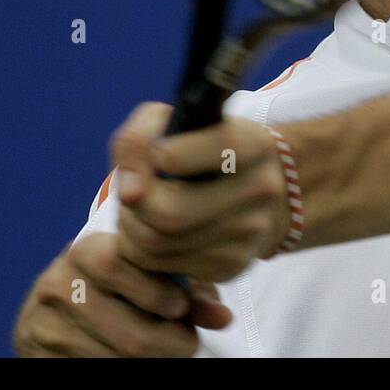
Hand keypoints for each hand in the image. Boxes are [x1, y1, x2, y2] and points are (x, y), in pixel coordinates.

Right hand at [13, 231, 232, 356]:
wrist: (51, 313)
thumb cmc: (111, 287)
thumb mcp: (140, 276)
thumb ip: (182, 289)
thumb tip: (223, 317)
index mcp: (86, 251)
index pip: (118, 265)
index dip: (157, 293)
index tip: (182, 308)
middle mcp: (59, 284)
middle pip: (129, 333)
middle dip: (169, 344)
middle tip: (188, 343)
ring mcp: (46, 324)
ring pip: (117, 360)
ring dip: (153, 362)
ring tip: (166, 351)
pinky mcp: (41, 354)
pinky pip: (96, 369)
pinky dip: (126, 370)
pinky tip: (138, 361)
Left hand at [110, 102, 293, 281]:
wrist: (260, 186)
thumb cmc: (203, 147)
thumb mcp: (174, 122)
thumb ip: (138, 140)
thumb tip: (129, 192)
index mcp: (249, 144)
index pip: (175, 157)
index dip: (147, 159)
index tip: (152, 156)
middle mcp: (258, 189)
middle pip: (167, 214)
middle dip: (133, 206)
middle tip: (130, 193)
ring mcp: (249, 233)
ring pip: (158, 245)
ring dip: (131, 228)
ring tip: (140, 211)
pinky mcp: (233, 265)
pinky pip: (163, 267)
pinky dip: (144, 251)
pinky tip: (155, 231)